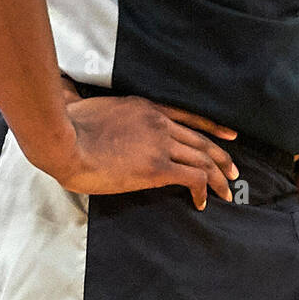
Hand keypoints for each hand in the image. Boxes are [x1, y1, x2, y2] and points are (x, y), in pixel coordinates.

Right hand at [53, 90, 238, 210]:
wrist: (65, 142)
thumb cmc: (66, 127)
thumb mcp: (85, 106)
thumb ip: (90, 104)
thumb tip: (71, 97)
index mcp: (146, 108)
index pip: (189, 117)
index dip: (213, 128)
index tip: (229, 136)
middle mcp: (159, 123)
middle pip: (201, 141)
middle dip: (221, 158)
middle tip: (233, 173)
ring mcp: (160, 144)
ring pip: (203, 160)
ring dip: (218, 178)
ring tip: (226, 192)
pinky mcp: (156, 168)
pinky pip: (193, 178)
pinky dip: (204, 190)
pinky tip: (203, 203)